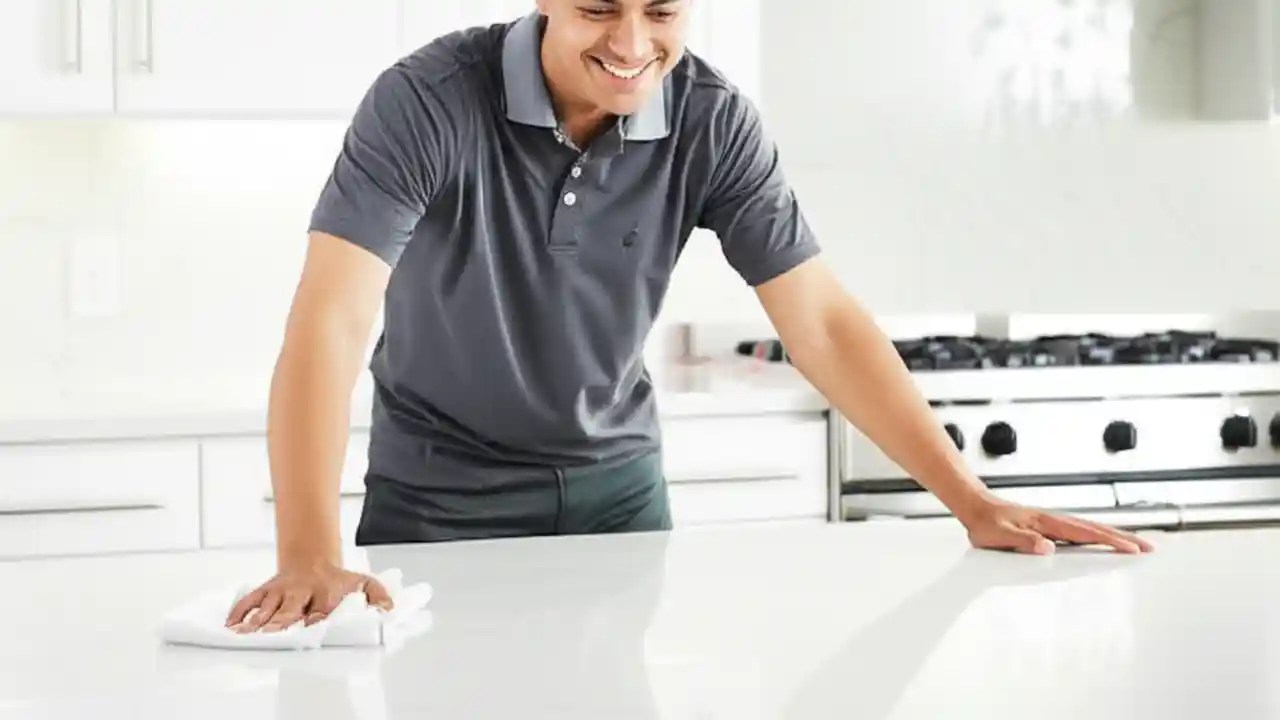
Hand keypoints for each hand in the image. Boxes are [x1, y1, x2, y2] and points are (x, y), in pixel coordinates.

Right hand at [223, 560, 393, 633]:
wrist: (313, 559)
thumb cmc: (337, 580)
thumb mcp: (363, 583)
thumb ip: (378, 596)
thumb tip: (388, 609)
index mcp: (326, 592)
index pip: (321, 607)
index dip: (315, 616)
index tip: (310, 625)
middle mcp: (303, 591)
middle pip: (291, 607)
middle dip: (283, 619)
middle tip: (273, 630)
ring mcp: (283, 590)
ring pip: (268, 605)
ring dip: (257, 618)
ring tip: (246, 632)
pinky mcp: (267, 589)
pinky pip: (250, 599)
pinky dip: (239, 611)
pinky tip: (231, 626)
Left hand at [957, 496, 1156, 555]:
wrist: (975, 508)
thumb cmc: (986, 523)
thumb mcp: (999, 536)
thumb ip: (1022, 541)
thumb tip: (1048, 548)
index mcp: (1047, 523)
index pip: (1086, 533)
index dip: (1111, 541)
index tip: (1132, 549)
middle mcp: (1055, 521)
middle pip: (1096, 528)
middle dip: (1124, 538)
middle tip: (1150, 548)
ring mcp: (1054, 523)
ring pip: (1091, 529)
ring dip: (1116, 536)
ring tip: (1137, 546)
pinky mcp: (1051, 528)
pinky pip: (1081, 533)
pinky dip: (1099, 536)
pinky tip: (1106, 544)